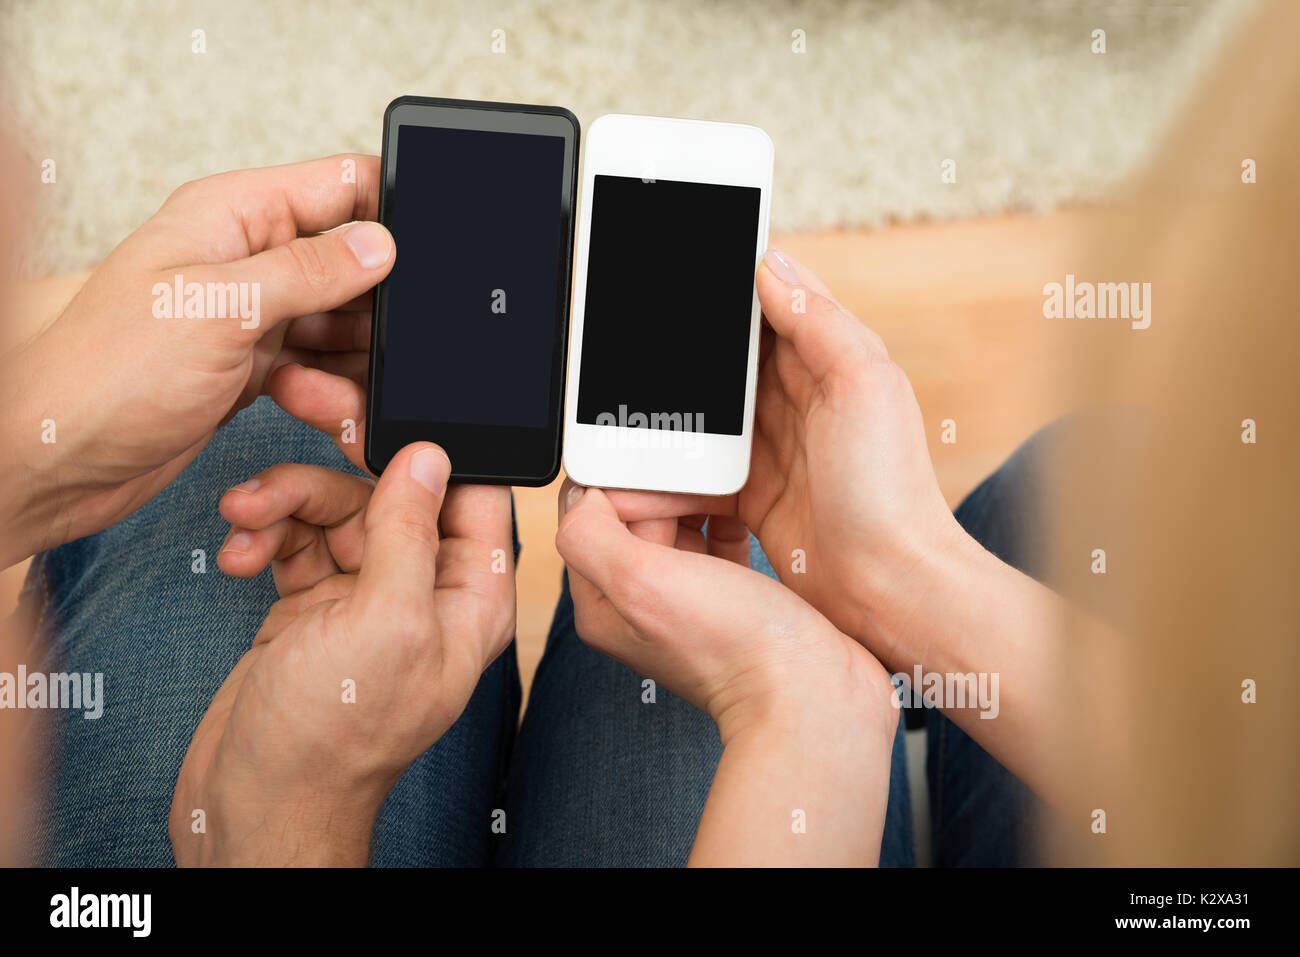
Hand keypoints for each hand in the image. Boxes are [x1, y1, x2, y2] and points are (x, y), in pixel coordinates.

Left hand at [0, 155, 392, 564]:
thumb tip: (380, 244)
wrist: (63, 459)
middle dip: (381, 303)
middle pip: (352, 261)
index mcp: (233, 216)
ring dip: (358, 358)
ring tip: (350, 391)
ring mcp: (252, 315)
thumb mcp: (220, 307)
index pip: (338, 185)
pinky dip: (335, 390)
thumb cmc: (109, 374)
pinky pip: (320, 368)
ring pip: (343, 322)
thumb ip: (307, 270)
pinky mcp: (254, 367)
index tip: (434, 252)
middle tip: (400, 346)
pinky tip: (336, 411)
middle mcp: (246, 259)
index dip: (391, 210)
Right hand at [169, 443, 515, 865]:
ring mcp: (368, 596)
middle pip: (395, 487)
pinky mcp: (315, 604)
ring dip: (288, 498)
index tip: (375, 407)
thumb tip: (430, 457)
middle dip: (342, 451)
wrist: (256, 803)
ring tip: (247, 515)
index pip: (470, 490)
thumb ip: (409, 533)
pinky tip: (242, 551)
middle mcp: (425, 591)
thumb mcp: (385, 622)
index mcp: (471, 595)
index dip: (427, 444)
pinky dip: (268, 533)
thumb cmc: (333, 738)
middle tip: (300, 398)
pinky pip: (298, 538)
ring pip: (337, 506)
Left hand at [555, 480, 897, 864]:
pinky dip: (726, 515)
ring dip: (693, 495)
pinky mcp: (733, 596)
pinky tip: (742, 500)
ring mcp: (689, 602)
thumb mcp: (642, 582)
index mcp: (604, 605)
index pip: (588, 522)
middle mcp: (642, 604)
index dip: (612, 486)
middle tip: (687, 463)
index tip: (646, 464)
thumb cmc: (731, 644)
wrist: (812, 692)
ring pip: (677, 525)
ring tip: (716, 471)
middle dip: (657, 487)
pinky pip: (718, 538)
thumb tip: (582, 497)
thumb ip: (594, 536)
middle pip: (632, 519)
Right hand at [603, 249, 963, 662]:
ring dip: (670, 406)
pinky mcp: (747, 495)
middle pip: (724, 359)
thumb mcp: (866, 384)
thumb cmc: (889, 489)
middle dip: (682, 348)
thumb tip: (769, 262)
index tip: (675, 266)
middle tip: (628, 335)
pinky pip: (696, 466)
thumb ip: (820, 320)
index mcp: (827, 361)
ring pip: (704, 411)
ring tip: (623, 394)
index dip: (725, 285)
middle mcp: (796, 400)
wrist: (888, 588)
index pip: (766, 305)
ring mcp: (769, 449)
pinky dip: (671, 462)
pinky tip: (641, 459)